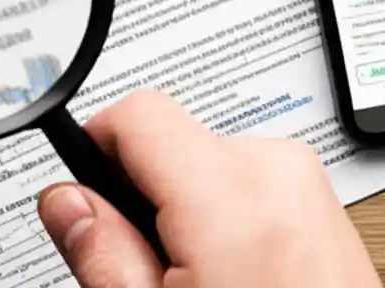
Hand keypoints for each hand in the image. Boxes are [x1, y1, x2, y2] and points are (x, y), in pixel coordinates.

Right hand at [36, 90, 381, 287]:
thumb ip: (102, 253)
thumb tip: (64, 202)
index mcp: (229, 194)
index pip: (135, 113)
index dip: (93, 148)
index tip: (87, 195)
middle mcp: (276, 171)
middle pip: (169, 141)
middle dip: (144, 197)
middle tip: (150, 270)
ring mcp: (305, 187)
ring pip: (206, 165)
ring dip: (186, 212)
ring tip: (201, 281)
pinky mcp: (319, 205)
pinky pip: (246, 185)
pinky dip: (225, 221)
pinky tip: (233, 277)